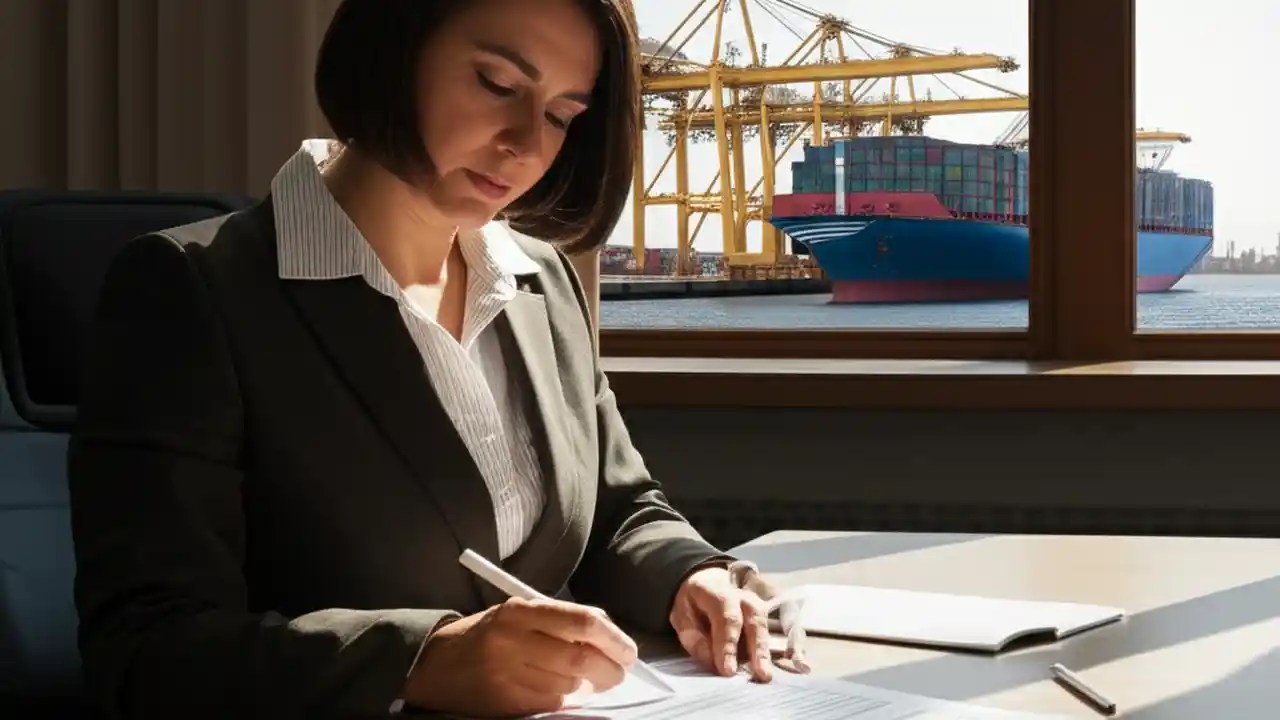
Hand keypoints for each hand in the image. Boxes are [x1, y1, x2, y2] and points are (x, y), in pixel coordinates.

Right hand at [404, 597, 638, 717]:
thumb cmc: (489, 633)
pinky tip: (565, 690)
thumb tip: (610, 636)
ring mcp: (509, 675)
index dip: (614, 638)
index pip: (582, 622)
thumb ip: (561, 620)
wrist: (437, 664)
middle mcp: (513, 641)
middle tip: (620, 671)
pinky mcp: (508, 702)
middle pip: (581, 659)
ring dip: (590, 685)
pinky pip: (553, 703)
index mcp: (520, 611)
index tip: (629, 650)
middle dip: (611, 669)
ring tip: (590, 678)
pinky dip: (569, 698)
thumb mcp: (519, 613)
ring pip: (570, 686)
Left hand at [669, 565, 772, 682]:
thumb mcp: (681, 616)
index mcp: (718, 593)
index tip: (728, 670)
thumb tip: (712, 661)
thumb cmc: (693, 603)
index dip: (728, 645)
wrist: (706, 583)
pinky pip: (764, 634)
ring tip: (764, 675)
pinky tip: (761, 669)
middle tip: (760, 674)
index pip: (727, 619)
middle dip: (757, 649)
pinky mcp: (761, 616)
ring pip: (763, 628)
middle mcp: (742, 597)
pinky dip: (763, 652)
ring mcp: (755, 605)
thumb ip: (694, 638)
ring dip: (764, 653)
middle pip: (753, 622)